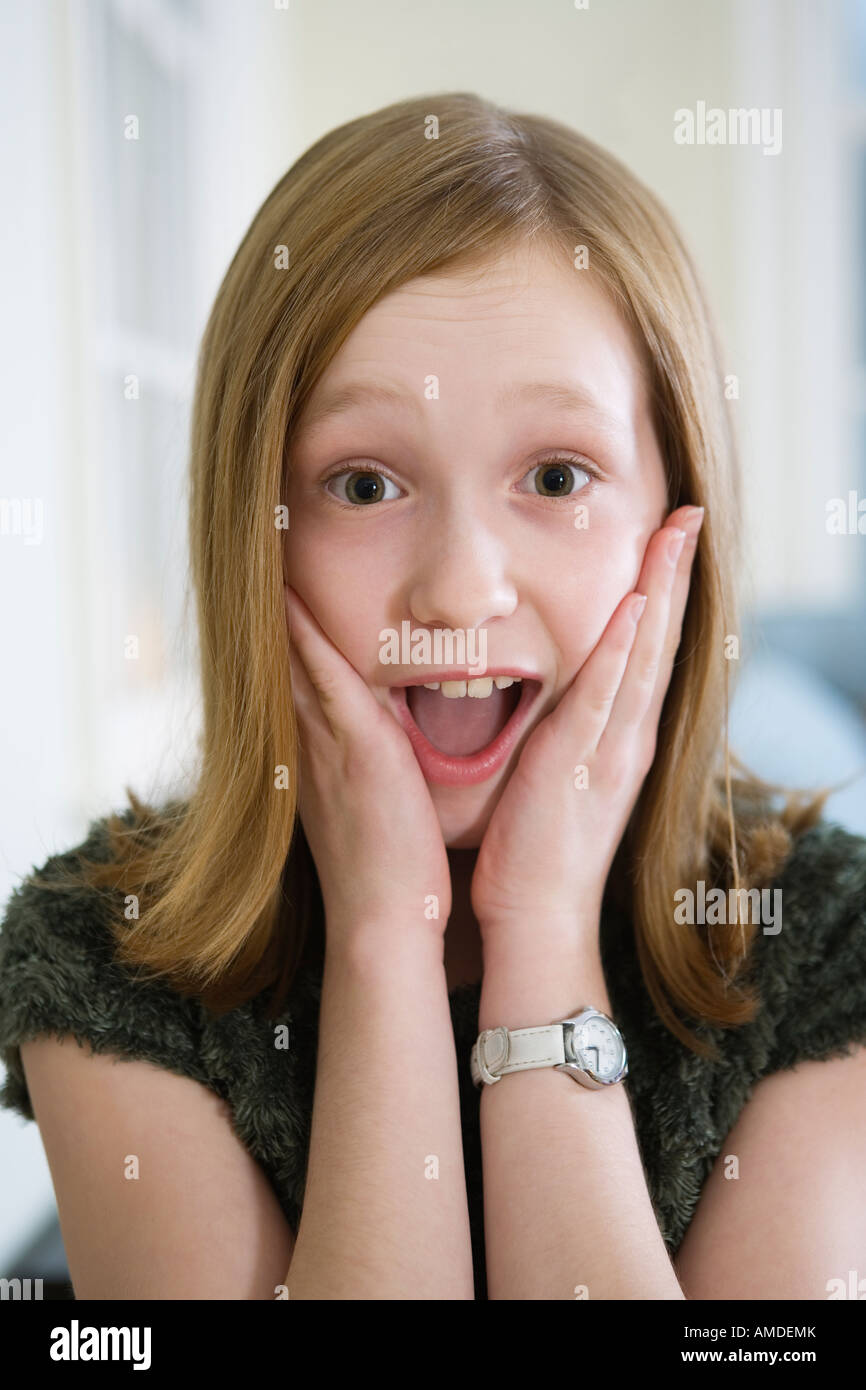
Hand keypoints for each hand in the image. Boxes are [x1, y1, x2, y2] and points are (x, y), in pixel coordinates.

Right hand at [284, 586, 451, 951]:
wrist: (386, 919)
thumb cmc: (389, 869)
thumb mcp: (367, 807)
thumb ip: (363, 768)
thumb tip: (376, 743)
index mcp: (312, 752)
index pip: (291, 677)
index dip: (281, 630)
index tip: (275, 585)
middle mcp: (308, 741)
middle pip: (279, 658)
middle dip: (269, 606)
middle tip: (257, 551)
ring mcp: (326, 743)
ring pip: (296, 658)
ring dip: (281, 607)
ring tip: (267, 552)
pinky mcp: (356, 747)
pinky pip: (327, 676)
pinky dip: (309, 635)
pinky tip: (294, 595)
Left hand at [471, 506, 704, 951]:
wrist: (536, 919)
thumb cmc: (532, 852)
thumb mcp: (554, 778)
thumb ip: (561, 733)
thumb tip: (548, 697)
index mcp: (619, 737)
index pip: (646, 650)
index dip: (660, 593)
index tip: (667, 539)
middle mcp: (627, 736)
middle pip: (659, 639)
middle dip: (674, 573)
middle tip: (688, 513)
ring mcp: (611, 749)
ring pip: (645, 655)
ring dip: (661, 590)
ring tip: (676, 533)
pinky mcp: (581, 765)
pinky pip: (607, 697)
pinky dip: (625, 650)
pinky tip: (635, 606)